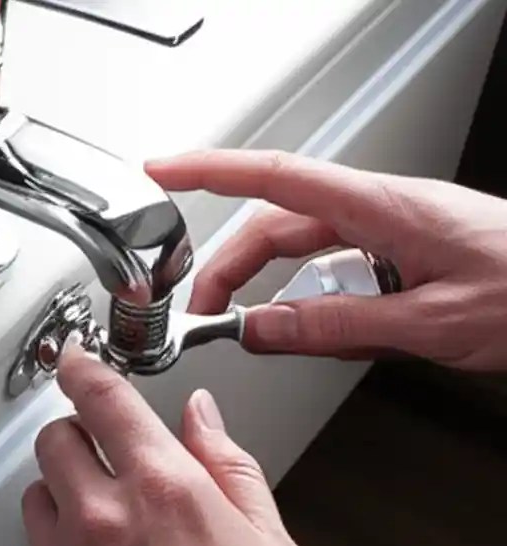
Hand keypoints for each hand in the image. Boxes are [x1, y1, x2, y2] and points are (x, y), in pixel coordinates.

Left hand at [2, 349, 319, 545]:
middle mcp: (103, 516)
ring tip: (102, 527)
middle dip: (78, 437)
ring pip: (33, 495)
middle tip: (106, 459)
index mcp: (163, 488)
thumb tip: (201, 415)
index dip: (84, 367)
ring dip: (60, 497)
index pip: (103, 398)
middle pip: (55, 440)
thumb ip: (229, 465)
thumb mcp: (271, 541)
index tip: (76, 359)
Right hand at [146, 149, 506, 370]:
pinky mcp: (407, 253)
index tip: (161, 169)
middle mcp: (383, 210)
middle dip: (228, 264)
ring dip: (269, 285)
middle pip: (278, 224)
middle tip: (202, 310)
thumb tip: (262, 329)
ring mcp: (396, 230)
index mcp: (383, 208)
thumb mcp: (430, 323)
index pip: (276, 177)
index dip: (210, 170)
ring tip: (249, 326)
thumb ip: (336, 326)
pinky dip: (310, 296)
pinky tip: (312, 328)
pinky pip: (339, 267)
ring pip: (306, 248)